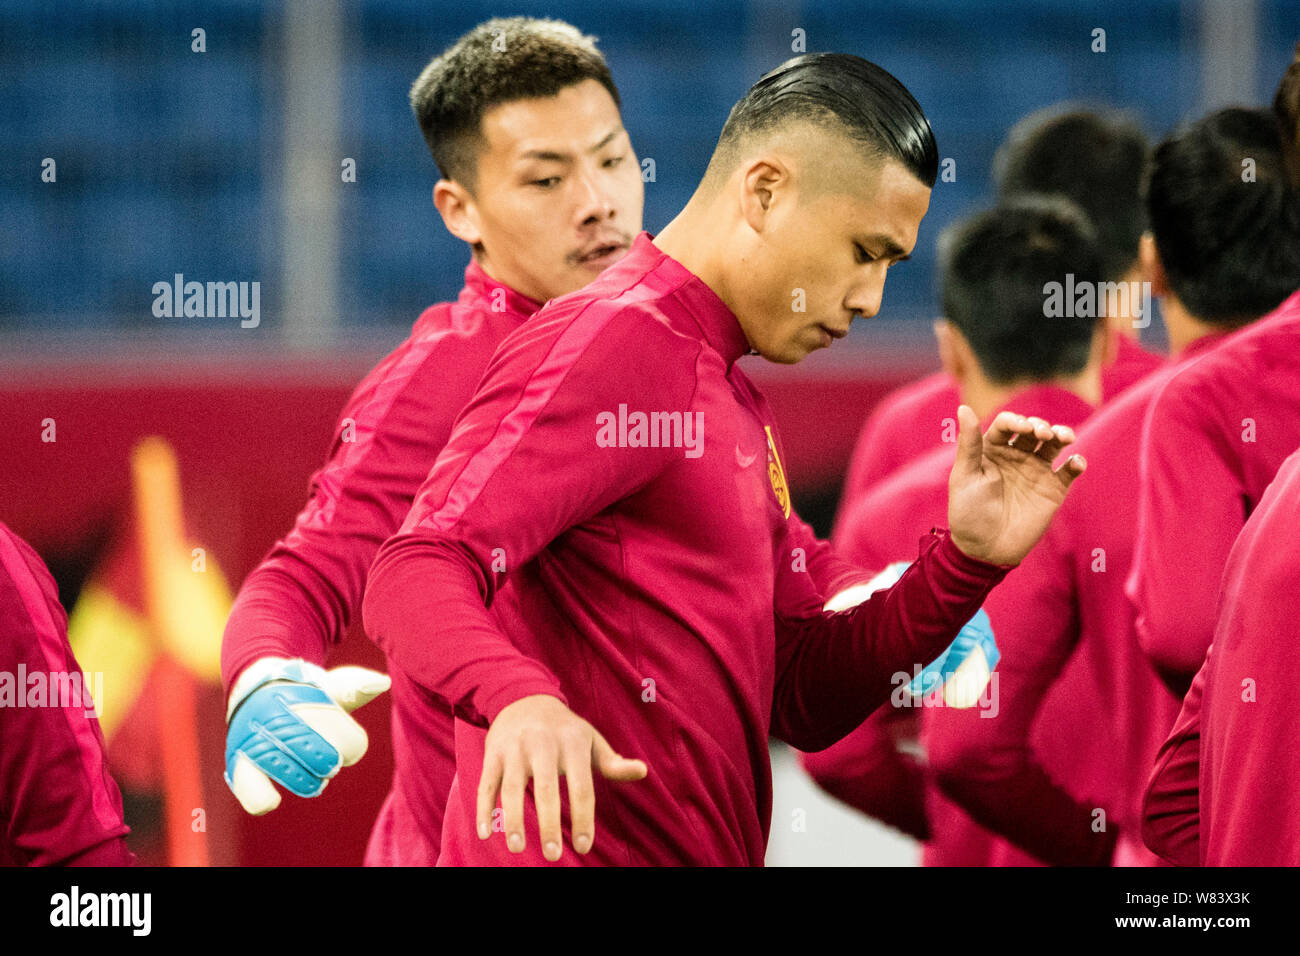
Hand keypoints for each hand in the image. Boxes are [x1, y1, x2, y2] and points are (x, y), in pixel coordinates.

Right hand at [224, 657, 389, 814]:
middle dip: (332, 760)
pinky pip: (257, 799)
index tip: (338, 731)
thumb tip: (382, 683)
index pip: (352, 743)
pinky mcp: (238, 767)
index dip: (351, 740)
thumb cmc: (305, 691)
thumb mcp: (330, 684)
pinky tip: (274, 794)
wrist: (255, 689)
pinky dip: (267, 799)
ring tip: (303, 766)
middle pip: (330, 762)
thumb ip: (356, 686)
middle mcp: (281, 721)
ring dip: (309, 780)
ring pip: (303, 782)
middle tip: (322, 751)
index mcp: (309, 700)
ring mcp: (258, 745)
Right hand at [477, 694, 646, 861]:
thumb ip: (613, 762)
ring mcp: (515, 748)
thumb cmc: (564, 729)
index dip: (583, 818)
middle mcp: (542, 743)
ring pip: (511, 787)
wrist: (523, 698)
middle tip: (553, 856)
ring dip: (513, 819)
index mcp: (572, 742)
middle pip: (545, 789)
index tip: (583, 847)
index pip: (581, 786)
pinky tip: (485, 833)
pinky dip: (483, 808)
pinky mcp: (493, 752)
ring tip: (518, 847)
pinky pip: (486, 783)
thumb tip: (642, 771)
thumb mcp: (590, 740)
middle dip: (548, 824)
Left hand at [947, 406, 1084, 565]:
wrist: (985, 551)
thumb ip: (969, 444)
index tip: (1021, 426)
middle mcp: (1015, 456)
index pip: (1006, 424)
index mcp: (992, 450)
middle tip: (1042, 434)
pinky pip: (1069, 471)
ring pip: (1054, 444)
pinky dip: (1076, 463)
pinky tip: (1075, 463)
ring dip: (1062, 435)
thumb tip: (963, 407)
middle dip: (1040, 426)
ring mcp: (1035, 471)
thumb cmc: (968, 514)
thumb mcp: (964, 477)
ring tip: (1064, 438)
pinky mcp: (1053, 489)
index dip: (1015, 420)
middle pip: (1033, 429)